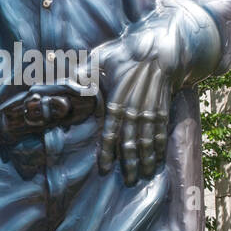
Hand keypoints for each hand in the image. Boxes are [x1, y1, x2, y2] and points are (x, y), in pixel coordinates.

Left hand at [93, 31, 172, 184]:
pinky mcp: (162, 109)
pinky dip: (159, 148)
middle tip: (129, 181)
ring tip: (144, 176)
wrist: (159, 49)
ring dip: (146, 159)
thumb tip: (67, 83)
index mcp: (118, 100)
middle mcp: (135, 108)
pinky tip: (157, 160)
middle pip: (132, 140)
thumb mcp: (102, 59)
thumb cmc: (126, 55)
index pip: (111, 130)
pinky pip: (160, 132)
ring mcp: (150, 110)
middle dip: (130, 162)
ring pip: (148, 140)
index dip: (108, 150)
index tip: (105, 168)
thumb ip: (85, 75)